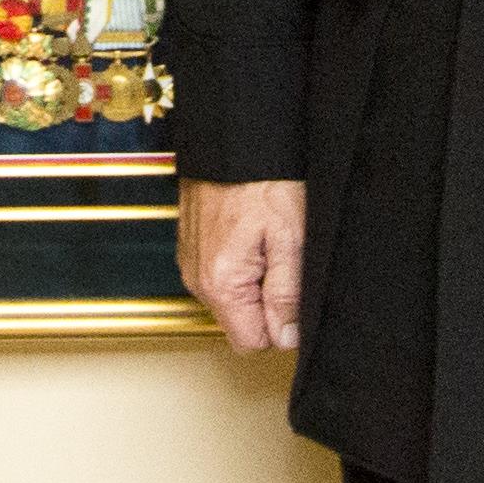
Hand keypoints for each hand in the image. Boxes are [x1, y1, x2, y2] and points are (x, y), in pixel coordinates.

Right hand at [178, 178, 308, 353]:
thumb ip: (287, 295)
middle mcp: (198, 279)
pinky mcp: (192, 247)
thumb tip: (288, 337)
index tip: (292, 295)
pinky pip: (221, 277)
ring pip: (232, 300)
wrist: (231, 139)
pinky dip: (240, 265)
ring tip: (268, 244)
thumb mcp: (290, 239)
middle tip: (283, 262)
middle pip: (240, 324)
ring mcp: (191, 263)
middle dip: (267, 306)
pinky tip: (253, 236)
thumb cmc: (262, 179)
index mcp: (220, 283)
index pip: (253, 343)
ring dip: (254, 284)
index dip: (280, 326)